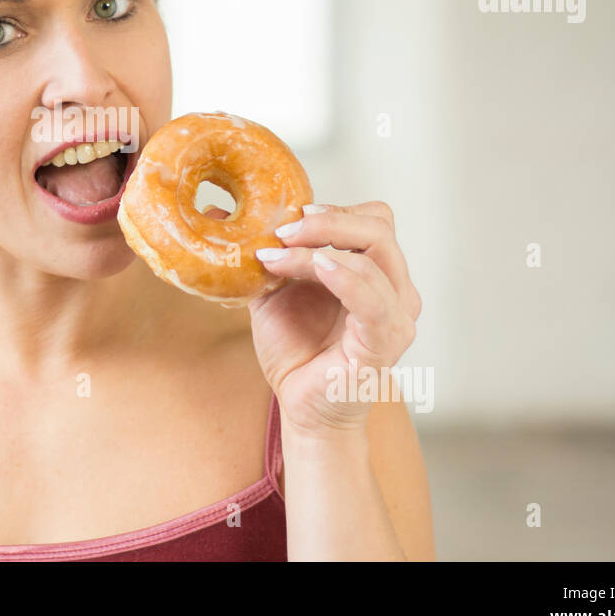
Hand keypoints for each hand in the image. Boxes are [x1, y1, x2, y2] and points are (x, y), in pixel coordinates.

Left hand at [203, 201, 421, 438]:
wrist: (300, 405)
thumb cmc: (296, 351)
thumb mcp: (273, 291)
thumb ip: (259, 252)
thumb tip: (218, 209)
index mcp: (375, 271)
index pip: (372, 219)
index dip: (333, 210)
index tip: (290, 215)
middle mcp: (395, 289)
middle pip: (379, 227)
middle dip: (328, 220)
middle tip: (284, 230)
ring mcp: (396, 315)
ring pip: (375, 255)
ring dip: (321, 246)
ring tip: (277, 255)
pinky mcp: (386, 342)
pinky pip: (374, 301)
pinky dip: (346, 277)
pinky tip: (318, 267)